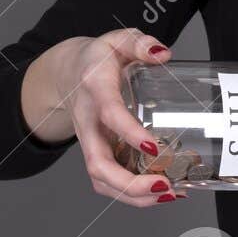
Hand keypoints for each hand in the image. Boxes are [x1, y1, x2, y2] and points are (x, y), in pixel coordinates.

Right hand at [49, 28, 189, 206]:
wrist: (68, 72)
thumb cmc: (99, 58)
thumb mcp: (118, 40)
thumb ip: (139, 43)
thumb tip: (163, 54)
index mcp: (95, 89)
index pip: (109, 114)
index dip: (129, 133)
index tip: (154, 146)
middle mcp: (87, 122)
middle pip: (98, 164)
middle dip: (130, 184)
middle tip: (165, 186)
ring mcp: (89, 142)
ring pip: (102, 180)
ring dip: (134, 196)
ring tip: (169, 194)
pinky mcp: (96, 153)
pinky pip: (109, 182)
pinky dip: (133, 195)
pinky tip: (162, 192)